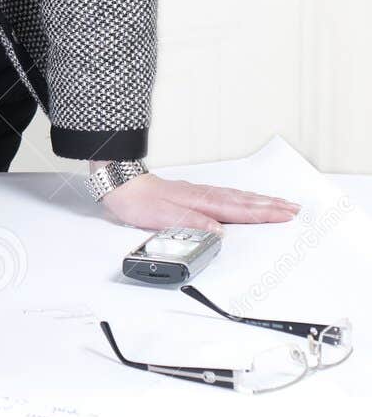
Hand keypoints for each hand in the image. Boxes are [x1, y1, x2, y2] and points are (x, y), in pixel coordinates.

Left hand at [98, 172, 300, 232]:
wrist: (123, 184)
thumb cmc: (140, 201)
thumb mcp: (164, 217)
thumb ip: (193, 224)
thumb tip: (219, 232)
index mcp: (202, 202)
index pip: (239, 210)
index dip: (264, 214)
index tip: (286, 216)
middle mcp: (205, 196)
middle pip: (245, 202)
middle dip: (271, 206)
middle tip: (294, 209)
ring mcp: (202, 194)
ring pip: (238, 198)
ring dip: (261, 201)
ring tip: (280, 204)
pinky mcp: (196, 195)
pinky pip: (228, 197)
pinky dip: (244, 199)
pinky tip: (247, 201)